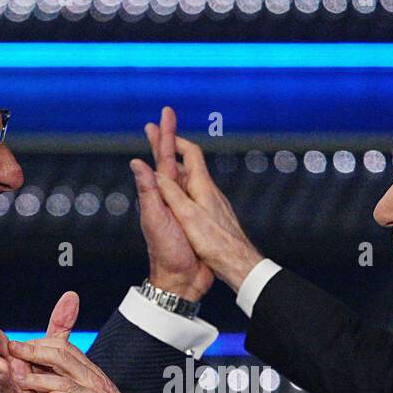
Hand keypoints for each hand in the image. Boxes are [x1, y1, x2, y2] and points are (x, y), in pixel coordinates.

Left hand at [6, 338, 163, 392]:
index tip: (21, 345)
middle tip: (12, 348)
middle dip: (33, 350)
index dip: (40, 343)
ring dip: (37, 376)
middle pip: (61, 355)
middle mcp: (92, 380)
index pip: (64, 348)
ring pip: (63, 377)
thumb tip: (60, 374)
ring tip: (18, 378)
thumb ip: (79, 382)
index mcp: (91, 374)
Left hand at [133, 107, 212, 301]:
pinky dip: (193, 177)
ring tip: (177, 136)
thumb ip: (149, 192)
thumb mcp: (155, 220)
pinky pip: (194, 191)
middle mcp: (169, 196)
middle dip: (169, 136)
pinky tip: (193, 174)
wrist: (181, 280)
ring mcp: (181, 206)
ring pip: (182, 173)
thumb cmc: (167, 253)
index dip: (163, 136)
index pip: (161, 158)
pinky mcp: (193, 217)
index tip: (162, 115)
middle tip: (168, 113)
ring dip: (180, 153)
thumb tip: (137, 163)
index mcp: (160, 194)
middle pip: (170, 159)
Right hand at [151, 133, 264, 291]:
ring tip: (160, 165)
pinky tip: (176, 198)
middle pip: (188, 164)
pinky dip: (181, 189)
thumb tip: (155, 171)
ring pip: (190, 181)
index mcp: (203, 186)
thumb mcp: (188, 216)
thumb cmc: (215, 242)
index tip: (162, 129)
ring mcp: (212, 203)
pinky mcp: (213, 217)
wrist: (237, 263)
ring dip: (175, 170)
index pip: (191, 153)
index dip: (176, 139)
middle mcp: (209, 191)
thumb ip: (172, 193)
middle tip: (157, 134)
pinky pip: (194, 196)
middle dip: (171, 150)